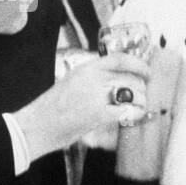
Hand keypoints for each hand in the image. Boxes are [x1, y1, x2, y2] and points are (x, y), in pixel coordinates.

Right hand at [13, 52, 149, 161]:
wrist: (38, 125)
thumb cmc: (54, 107)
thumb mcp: (72, 81)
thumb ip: (94, 78)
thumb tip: (119, 80)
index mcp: (86, 68)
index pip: (120, 59)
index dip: (139, 65)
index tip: (148, 72)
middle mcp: (93, 78)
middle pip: (131, 78)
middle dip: (141, 90)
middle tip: (141, 98)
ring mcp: (96, 95)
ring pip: (133, 94)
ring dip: (140, 102)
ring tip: (136, 108)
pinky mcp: (99, 114)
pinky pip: (128, 111)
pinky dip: (136, 114)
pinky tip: (135, 117)